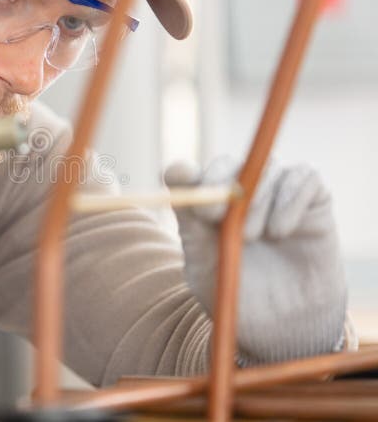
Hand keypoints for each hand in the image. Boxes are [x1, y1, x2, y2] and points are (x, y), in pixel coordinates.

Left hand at [164, 158, 347, 363]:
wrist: (282, 328)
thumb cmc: (237, 294)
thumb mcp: (204, 265)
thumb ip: (191, 224)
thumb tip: (178, 173)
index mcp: (204, 207)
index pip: (187, 174)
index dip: (185, 176)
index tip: (186, 193)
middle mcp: (239, 193)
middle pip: (226, 164)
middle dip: (220, 185)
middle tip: (216, 217)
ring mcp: (276, 192)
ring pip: (265, 168)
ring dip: (256, 201)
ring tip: (253, 238)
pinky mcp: (312, 198)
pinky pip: (303, 176)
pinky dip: (289, 200)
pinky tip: (280, 231)